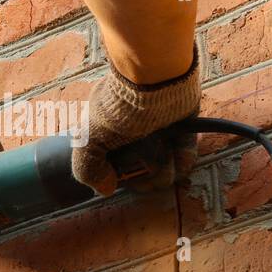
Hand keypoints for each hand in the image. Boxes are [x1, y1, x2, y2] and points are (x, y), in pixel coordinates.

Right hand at [71, 46, 200, 196]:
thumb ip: (87, 168)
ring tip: (163, 150)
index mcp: (110, 137)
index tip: (123, 177)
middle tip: (146, 163)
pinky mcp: (182, 131)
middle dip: (146, 176)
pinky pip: (185, 157)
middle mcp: (135, 138)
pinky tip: (177, 151)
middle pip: (143, 176)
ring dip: (166, 167)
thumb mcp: (88, 138)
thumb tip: (105, 189)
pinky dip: (183, 158)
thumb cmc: (119, 108)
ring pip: (166, 170)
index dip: (122, 179)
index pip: (116, 171)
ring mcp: (159, 136)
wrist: (156, 83)